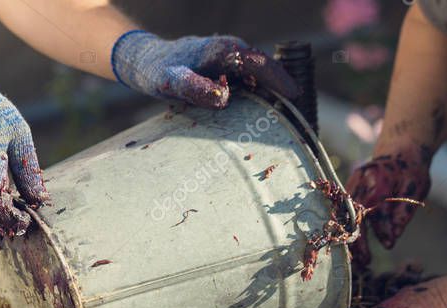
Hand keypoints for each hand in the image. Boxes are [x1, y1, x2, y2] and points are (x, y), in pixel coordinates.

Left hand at [111, 31, 300, 108]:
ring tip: (287, 118)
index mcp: (224, 50)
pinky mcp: (229, 67)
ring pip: (260, 74)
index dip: (280, 80)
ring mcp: (232, 58)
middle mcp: (232, 50)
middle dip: (283, 88)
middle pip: (266, 69)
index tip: (296, 96)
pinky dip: (261, 93)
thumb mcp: (172, 82)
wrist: (148, 60)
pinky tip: (266, 113)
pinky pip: (251, 79)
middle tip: (298, 114)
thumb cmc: (160, 71)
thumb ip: (196, 89)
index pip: (260, 63)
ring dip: (274, 93)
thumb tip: (223, 98)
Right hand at [346, 145, 431, 267]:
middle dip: (359, 240)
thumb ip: (402, 214)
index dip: (382, 229)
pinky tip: (350, 244)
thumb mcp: (415, 190)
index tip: (388, 246)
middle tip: (365, 261)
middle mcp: (361, 181)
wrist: (399, 150)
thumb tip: (391, 240)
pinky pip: (343, 211)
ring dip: (349, 237)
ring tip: (356, 258)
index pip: (377, 209)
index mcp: (379, 179)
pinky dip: (346, 228)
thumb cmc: (410, 172)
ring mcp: (351, 184)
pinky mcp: (347, 189)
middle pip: (355, 214)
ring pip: (346, 215)